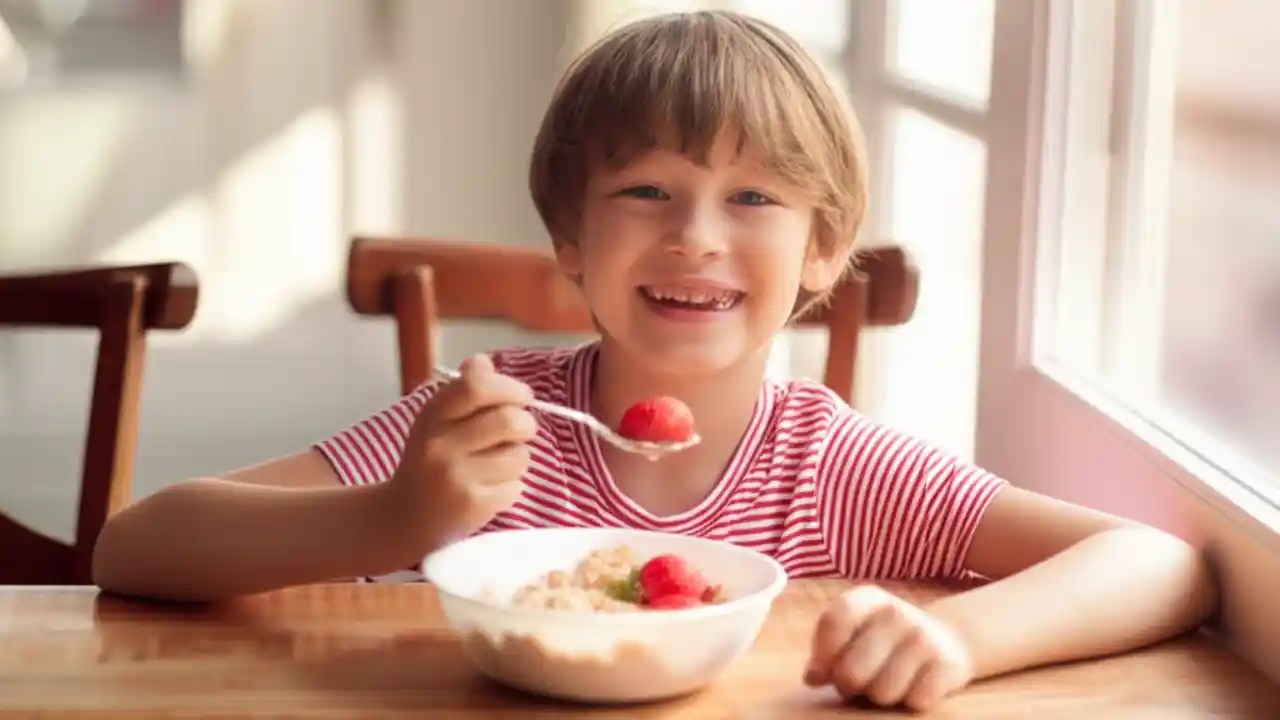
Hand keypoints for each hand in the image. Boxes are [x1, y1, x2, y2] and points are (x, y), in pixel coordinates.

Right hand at [385, 353, 535, 560]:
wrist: (403, 519)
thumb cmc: (428, 462)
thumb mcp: (435, 422)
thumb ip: (462, 392)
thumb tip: (483, 361)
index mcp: (432, 417)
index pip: (477, 387)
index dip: (509, 387)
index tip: (522, 396)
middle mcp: (440, 446)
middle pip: (509, 420)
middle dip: (526, 424)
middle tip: (522, 430)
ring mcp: (457, 478)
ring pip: (519, 456)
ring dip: (518, 458)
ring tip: (499, 464)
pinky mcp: (473, 506)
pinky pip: (516, 486)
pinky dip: (511, 486)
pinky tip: (490, 489)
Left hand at [804, 584, 975, 711]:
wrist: (950, 638)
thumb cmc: (886, 640)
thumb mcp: (857, 631)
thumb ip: (828, 649)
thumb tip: (812, 678)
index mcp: (868, 598)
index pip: (835, 621)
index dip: (821, 654)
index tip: (818, 675)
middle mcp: (896, 612)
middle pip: (852, 670)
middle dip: (849, 686)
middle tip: (858, 683)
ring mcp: (924, 637)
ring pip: (882, 692)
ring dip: (880, 697)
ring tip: (888, 682)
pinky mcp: (948, 664)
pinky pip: (914, 702)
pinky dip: (910, 702)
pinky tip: (915, 686)